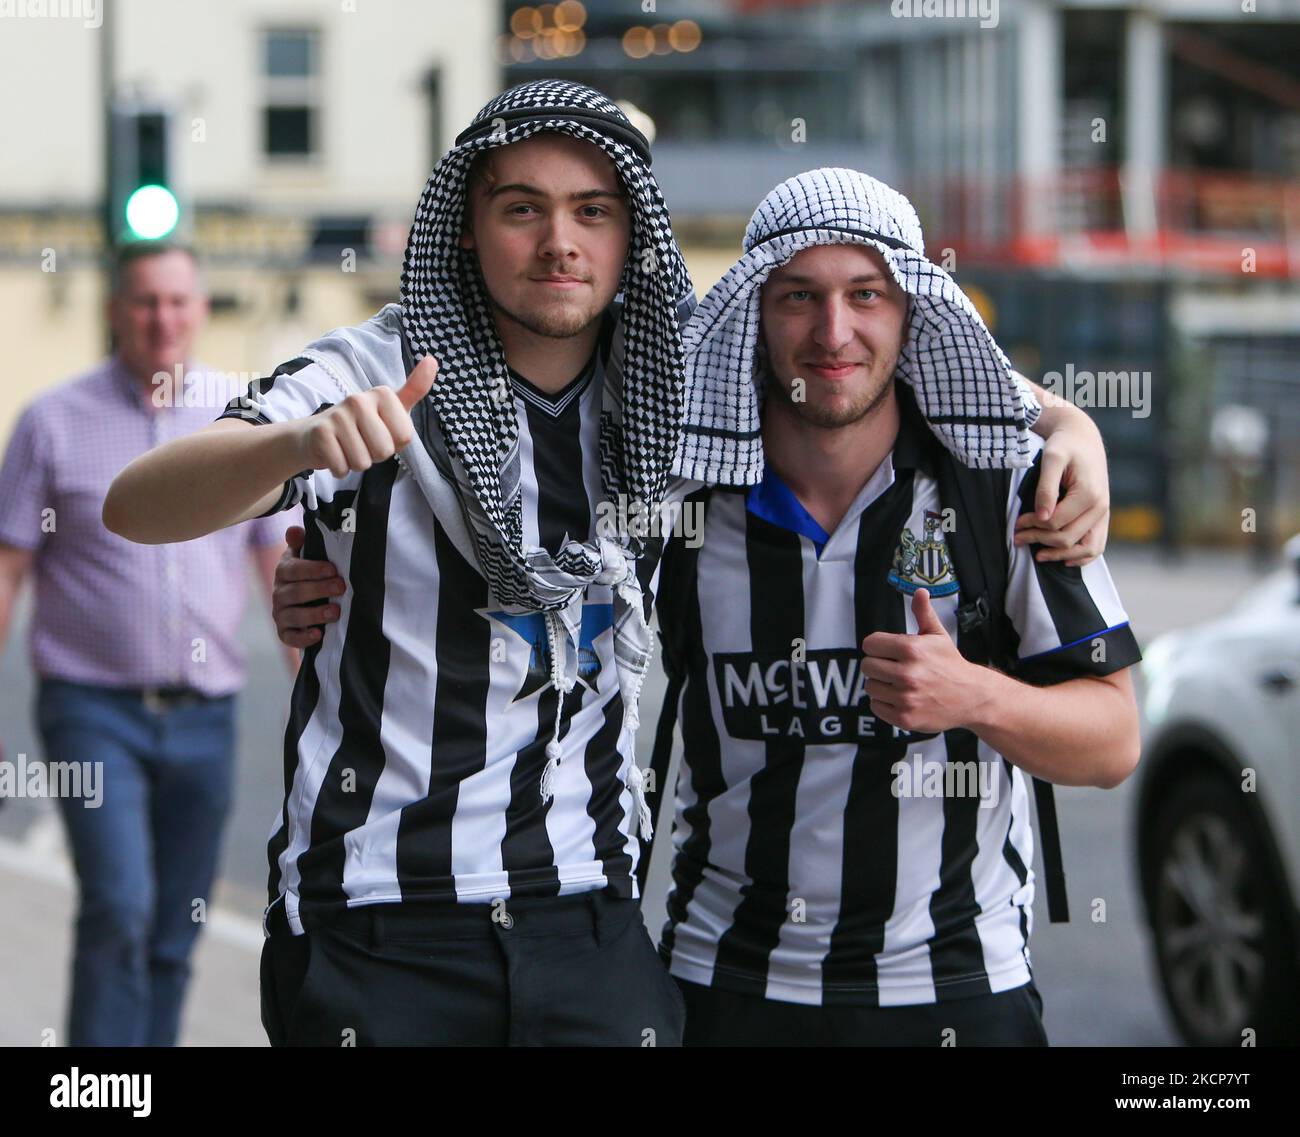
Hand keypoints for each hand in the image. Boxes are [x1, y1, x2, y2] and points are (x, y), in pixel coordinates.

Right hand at [273, 524, 344, 648]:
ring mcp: (280, 614)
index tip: (333, 569)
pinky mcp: (284, 632)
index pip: (293, 569)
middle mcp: (279, 593)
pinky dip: (303, 637)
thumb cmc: (310, 575)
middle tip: (341, 588)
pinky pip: (290, 637)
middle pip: (295, 592)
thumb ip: (302, 543)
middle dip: (319, 590)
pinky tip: (318, 634)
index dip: (312, 569)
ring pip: (293, 615)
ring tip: (335, 611)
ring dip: (315, 614)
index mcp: (285, 571)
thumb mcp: (306, 557)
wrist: (305, 604)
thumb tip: (294, 530)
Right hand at [294, 357, 436, 477]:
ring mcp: (337, 415)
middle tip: (363, 442)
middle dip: (375, 456)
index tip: (381, 432)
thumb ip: (415, 389)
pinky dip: (340, 469)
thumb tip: (432, 360)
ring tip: (348, 447)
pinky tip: (335, 454)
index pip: (404, 437)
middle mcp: (358, 399)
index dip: (395, 444)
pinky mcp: (321, 433)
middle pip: (384, 450)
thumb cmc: (363, 425)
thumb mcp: (393, 409)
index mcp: (382, 394)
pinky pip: (342, 467)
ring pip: (362, 462)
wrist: (318, 435)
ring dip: (356, 463)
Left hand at [859, 589, 989, 733]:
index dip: (877, 646)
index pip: (869, 644)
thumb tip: (920, 591)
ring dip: (881, 685)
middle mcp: (907, 673)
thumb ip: (923, 613)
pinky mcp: (905, 717)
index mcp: (911, 649)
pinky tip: (901, 697)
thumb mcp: (938, 635)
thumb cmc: (950, 664)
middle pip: (867, 666)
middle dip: (878, 665)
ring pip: (870, 687)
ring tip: (899, 683)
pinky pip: (876, 706)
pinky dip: (885, 703)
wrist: (972, 696)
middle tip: (893, 668)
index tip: (887, 650)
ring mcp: (906, 697)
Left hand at [1014, 417, 1109, 566]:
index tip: (1017, 522)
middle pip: (1067, 537)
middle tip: (1017, 536)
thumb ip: (1046, 488)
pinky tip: (1064, 559)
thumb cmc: (1065, 445)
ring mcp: (1104, 513)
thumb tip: (1041, 517)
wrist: (1083, 438)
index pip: (1056, 523)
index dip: (1033, 526)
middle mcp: (1100, 507)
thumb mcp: (1051, 458)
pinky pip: (1097, 545)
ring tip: (1038, 555)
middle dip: (1039, 540)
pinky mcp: (1102, 516)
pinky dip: (1082, 556)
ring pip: (1087, 548)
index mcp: (1088, 493)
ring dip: (1060, 554)